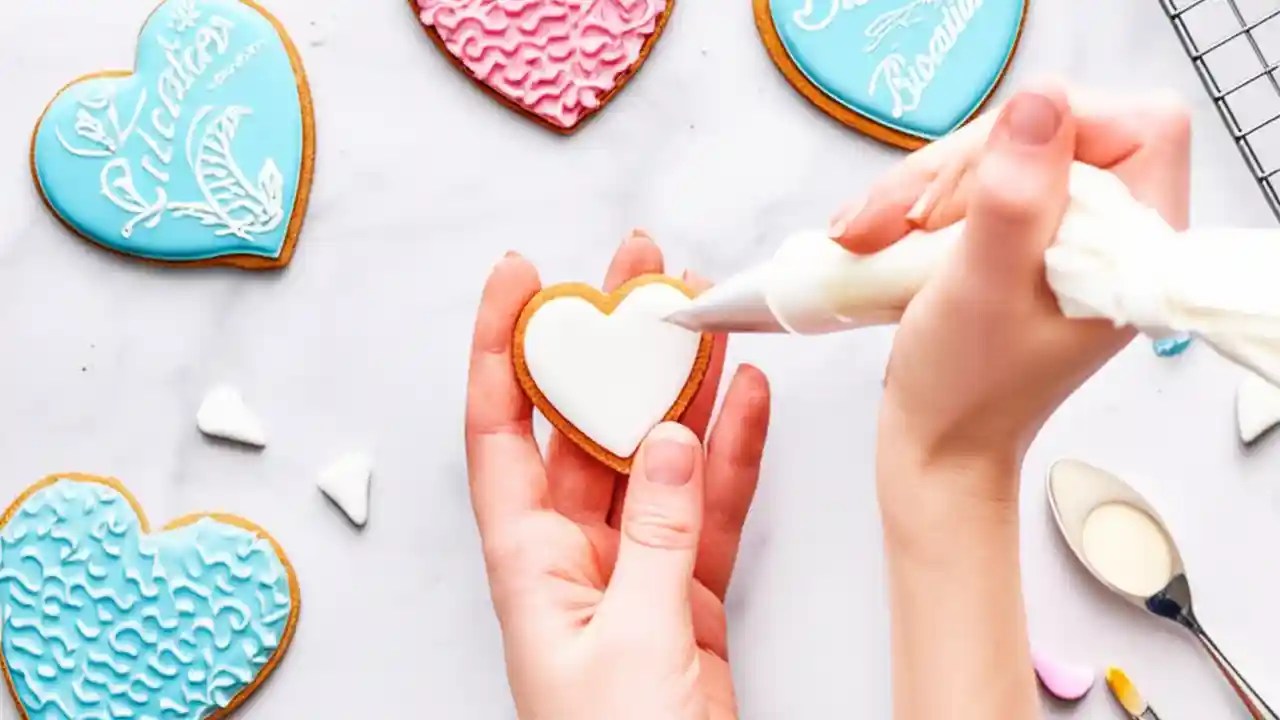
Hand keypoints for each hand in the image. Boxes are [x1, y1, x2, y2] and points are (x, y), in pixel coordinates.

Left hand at [465, 232, 770, 719]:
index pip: (501, 430)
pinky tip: (746, 398)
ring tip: (703, 312)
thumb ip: (653, 532)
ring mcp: (633, 567)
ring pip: (656, 454)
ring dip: (679, 384)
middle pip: (586, 423)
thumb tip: (667, 439)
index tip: (520, 277)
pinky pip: (709, 505)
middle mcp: (572, 552)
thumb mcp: (630, 637)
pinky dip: (732, 453)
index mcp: (528, 559)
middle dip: (610, 344)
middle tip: (640, 273)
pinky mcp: (686, 591)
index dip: (503, 347)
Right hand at [832, 85, 1190, 492]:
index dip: (1050, 131)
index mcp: (1135, 243)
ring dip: (921, 186)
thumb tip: (1040, 103)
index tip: (978, 178)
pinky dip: (916, 202)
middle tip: (902, 222)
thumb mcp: (981, 288)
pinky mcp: (1017, 238)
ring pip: (996, 153)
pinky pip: (970, 182)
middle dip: (959, 167)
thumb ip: (1015, 198)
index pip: (1126, 125)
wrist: (936, 445)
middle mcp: (1110, 230)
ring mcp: (1060, 233)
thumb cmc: (964, 389)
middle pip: (1046, 132)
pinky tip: (873, 234)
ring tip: (866, 234)